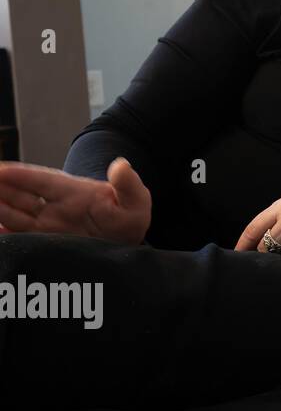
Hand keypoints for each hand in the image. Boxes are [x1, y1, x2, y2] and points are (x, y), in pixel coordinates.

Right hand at [0, 157, 150, 243]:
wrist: (126, 245)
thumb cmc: (129, 217)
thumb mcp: (136, 200)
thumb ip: (128, 184)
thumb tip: (121, 165)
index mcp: (73, 192)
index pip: (41, 181)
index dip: (20, 176)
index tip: (0, 169)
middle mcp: (54, 207)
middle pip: (18, 195)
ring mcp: (46, 226)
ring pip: (12, 215)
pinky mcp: (44, 244)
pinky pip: (17, 237)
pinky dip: (3, 234)